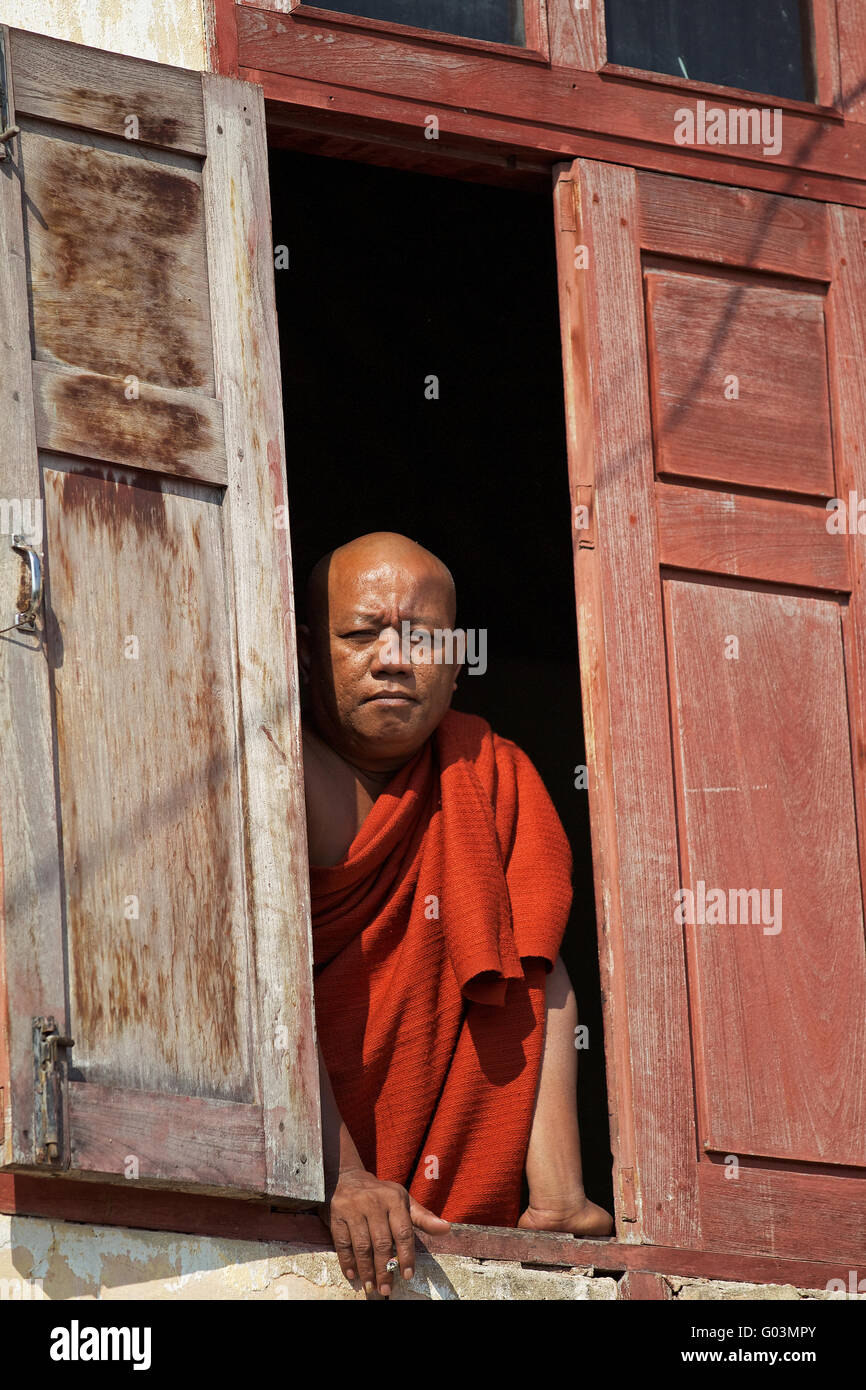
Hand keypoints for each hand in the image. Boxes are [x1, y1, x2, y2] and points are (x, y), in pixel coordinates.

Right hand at [317, 1167, 449, 1295]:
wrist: (346, 1178)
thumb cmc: (381, 1195)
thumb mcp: (403, 1201)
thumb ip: (423, 1217)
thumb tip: (446, 1229)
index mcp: (394, 1199)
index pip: (403, 1231)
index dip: (406, 1256)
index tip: (407, 1275)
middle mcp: (373, 1202)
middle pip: (381, 1242)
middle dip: (384, 1268)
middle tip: (386, 1288)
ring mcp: (353, 1208)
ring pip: (362, 1245)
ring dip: (366, 1269)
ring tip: (371, 1286)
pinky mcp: (336, 1215)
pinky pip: (342, 1243)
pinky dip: (347, 1261)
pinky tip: (353, 1275)